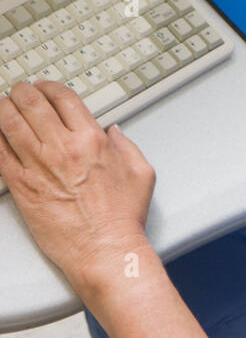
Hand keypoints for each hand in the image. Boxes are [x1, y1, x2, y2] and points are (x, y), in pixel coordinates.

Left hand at [0, 80, 155, 292]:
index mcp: (91, 139)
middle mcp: (63, 149)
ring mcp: (40, 168)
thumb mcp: (140, 171)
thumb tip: (114, 132)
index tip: (44, 87)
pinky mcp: (23, 189)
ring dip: (3, 110)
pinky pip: (0, 157)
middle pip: (33, 105)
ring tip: (1, 105)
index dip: (50, 87)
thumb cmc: (122, 217)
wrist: (104, 250)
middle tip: (18, 91)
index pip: (63, 98)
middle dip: (22, 92)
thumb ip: (127, 144)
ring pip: (11, 125)